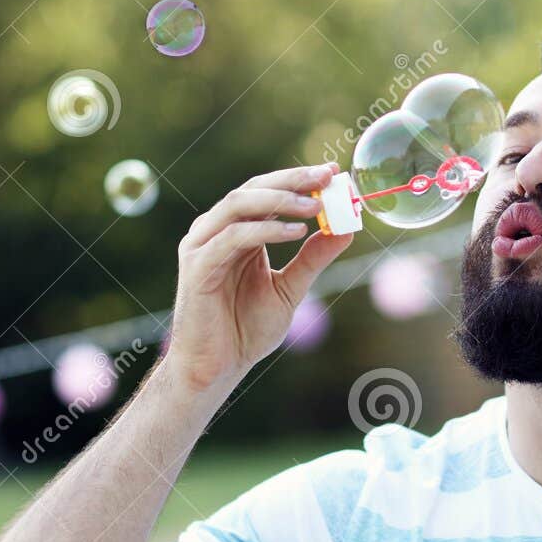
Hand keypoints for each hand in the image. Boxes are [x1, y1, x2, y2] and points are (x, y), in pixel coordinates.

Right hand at [167, 163, 352, 391]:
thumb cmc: (246, 330)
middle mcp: (214, 232)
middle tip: (327, 176)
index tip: (333, 172)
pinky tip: (296, 232)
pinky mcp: (196, 267)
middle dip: (293, 180)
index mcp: (235, 232)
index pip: (266, 191)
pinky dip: (265, 230)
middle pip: (252, 189)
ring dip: (280, 200)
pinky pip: (232, 238)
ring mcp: (201, 246)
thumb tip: (345, 229)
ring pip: (239, 205)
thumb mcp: (290, 288)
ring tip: (316, 205)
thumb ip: (313, 258)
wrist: (217, 368)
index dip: (298, 178)